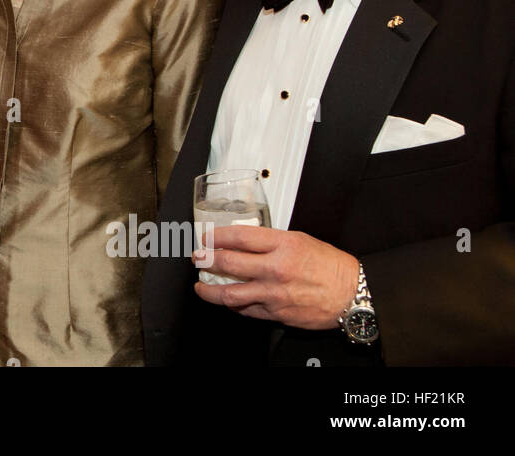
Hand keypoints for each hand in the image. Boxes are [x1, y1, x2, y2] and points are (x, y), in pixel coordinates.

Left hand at [192, 225, 358, 329]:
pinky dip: (232, 305)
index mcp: (284, 245)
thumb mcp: (301, 240)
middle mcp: (276, 269)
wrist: (352, 295)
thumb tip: (244, 241)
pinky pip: (245, 310)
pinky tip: (226, 300)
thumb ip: (271, 240)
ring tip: (200, 286)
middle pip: (228, 263)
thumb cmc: (331, 267)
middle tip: (197, 258)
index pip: (239, 237)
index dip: (216, 236)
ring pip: (230, 293)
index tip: (207, 238)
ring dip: (209, 290)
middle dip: (205, 259)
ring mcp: (274, 294)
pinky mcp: (276, 313)